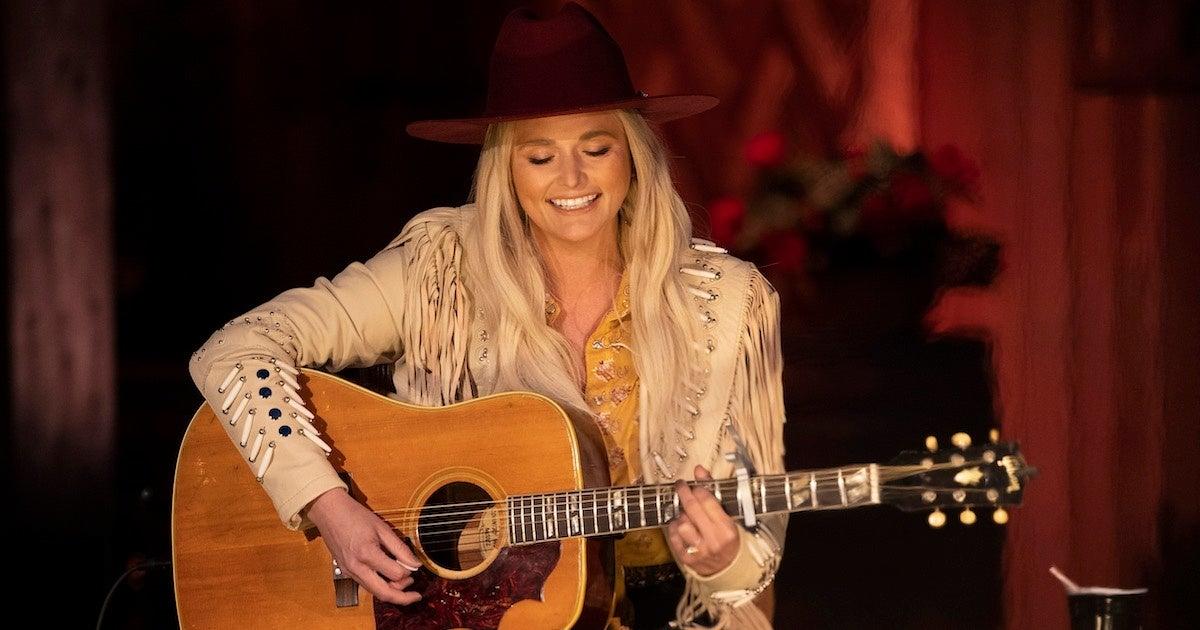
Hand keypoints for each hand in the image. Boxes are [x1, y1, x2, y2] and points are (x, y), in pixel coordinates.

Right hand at [304, 487, 422, 604]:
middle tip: (416, 594)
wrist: (329, 512)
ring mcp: (349, 572)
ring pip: (374, 592)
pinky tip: (389, 578)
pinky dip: (380, 586)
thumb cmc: (355, 516)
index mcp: (367, 554)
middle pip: (384, 593)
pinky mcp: (346, 572)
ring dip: (391, 592)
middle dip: (402, 597)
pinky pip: (366, 585)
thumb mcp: (383, 528)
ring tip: (404, 583)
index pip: (395, 574)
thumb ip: (400, 548)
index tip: (414, 565)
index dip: (408, 572)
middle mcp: (357, 568)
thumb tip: (415, 564)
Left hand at [667, 465, 740, 575]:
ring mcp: (700, 551)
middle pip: (692, 509)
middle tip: (681, 487)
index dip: (697, 488)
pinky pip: (673, 537)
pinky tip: (680, 527)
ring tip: (686, 515)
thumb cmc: (728, 539)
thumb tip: (699, 470)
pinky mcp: (688, 558)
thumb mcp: (727, 516)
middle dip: (684, 493)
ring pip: (681, 523)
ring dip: (681, 515)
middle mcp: (713, 540)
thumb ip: (713, 492)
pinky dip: (674, 528)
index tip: (692, 484)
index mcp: (726, 529)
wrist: (728, 568)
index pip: (707, 501)